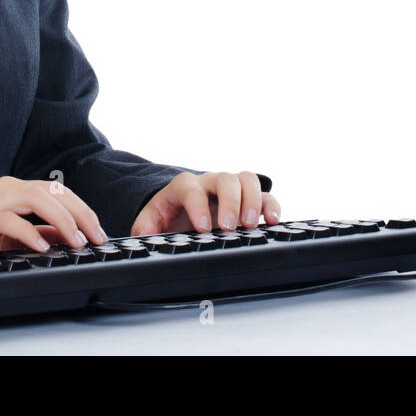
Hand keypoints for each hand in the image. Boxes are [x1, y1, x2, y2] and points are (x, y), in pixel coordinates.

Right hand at [0, 176, 108, 263]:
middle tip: (96, 236)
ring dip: (62, 219)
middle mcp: (2, 188)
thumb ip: (33, 231)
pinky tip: (42, 247)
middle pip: (51, 190)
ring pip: (35, 198)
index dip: (81, 208)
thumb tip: (64, 236)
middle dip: (80, 212)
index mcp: (10, 190)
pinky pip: (8, 221)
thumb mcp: (4, 236)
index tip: (97, 231)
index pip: (55, 190)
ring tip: (77, 240)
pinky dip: (29, 233)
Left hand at [130, 171, 279, 236]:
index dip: (198, 206)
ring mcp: (230, 189)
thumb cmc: (169, 215)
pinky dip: (271, 205)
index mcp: (184, 187)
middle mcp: (209, 182)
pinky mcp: (248, 199)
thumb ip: (145, 228)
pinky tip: (273, 222)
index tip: (202, 228)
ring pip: (246, 180)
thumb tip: (142, 236)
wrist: (182, 210)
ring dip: (252, 201)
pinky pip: (265, 195)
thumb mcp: (151, 221)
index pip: (191, 189)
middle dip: (229, 202)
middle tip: (229, 227)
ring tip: (250, 226)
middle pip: (224, 179)